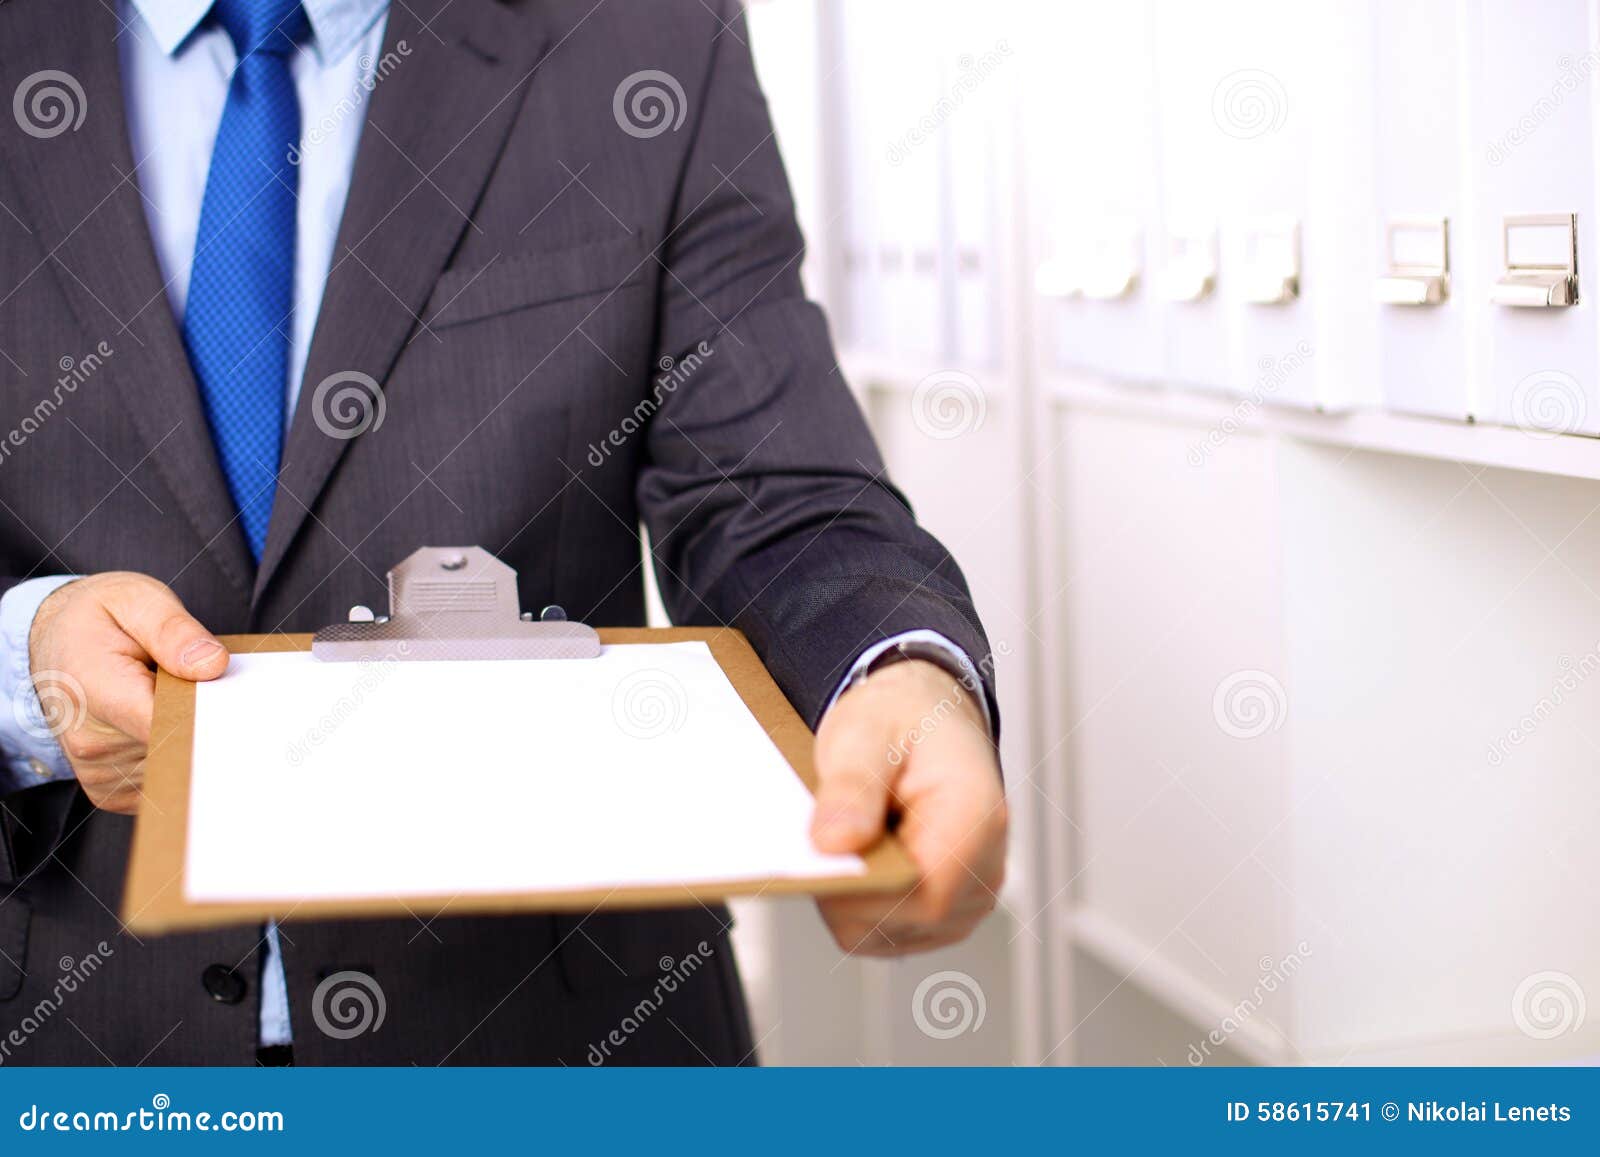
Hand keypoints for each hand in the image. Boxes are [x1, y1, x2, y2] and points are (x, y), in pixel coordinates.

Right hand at [28, 573, 228, 813]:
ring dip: (191, 740)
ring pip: (176, 769)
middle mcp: (92, 742)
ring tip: (177, 702)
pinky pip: (163, 783)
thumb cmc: (98, 619)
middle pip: (180, 750)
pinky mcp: (110, 791)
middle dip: (207, 723)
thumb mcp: (135, 599)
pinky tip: (168, 725)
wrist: (52, 645)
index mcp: (96, 691)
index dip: (212, 718)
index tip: (239, 704)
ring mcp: (99, 772)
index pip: (170, 726)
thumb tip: (212, 664)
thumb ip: (173, 630)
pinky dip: (176, 758)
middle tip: (209, 689)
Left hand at [810, 658, 1006, 954]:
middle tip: (830, 830)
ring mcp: (967, 900)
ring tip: (854, 837)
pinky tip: (862, 857)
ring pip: (882, 934)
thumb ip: (850, 787)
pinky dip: (857, 903)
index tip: (821, 856)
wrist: (924, 720)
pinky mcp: (941, 916)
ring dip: (850, 895)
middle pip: (898, 921)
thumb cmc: (903, 721)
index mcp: (978, 818)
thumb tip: (833, 843)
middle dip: (847, 887)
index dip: (864, 891)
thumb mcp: (865, 732)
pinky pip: (880, 933)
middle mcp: (984, 870)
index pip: (924, 897)